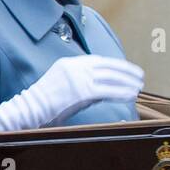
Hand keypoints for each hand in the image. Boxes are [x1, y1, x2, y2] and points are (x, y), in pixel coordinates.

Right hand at [0, 54, 143, 134]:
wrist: (29, 109)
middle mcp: (73, 66)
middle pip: (107, 66)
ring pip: (109, 77)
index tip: (129, 69)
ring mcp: (76, 77)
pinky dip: (121, 91)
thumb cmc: (46, 103)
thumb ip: (81, 82)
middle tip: (140, 77)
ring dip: (127, 82)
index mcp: (68, 63)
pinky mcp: (80, 90)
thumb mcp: (63, 84)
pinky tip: (129, 95)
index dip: (116, 64)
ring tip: (138, 87)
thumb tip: (103, 86)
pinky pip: (106, 89)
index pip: (98, 60)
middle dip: (126, 71)